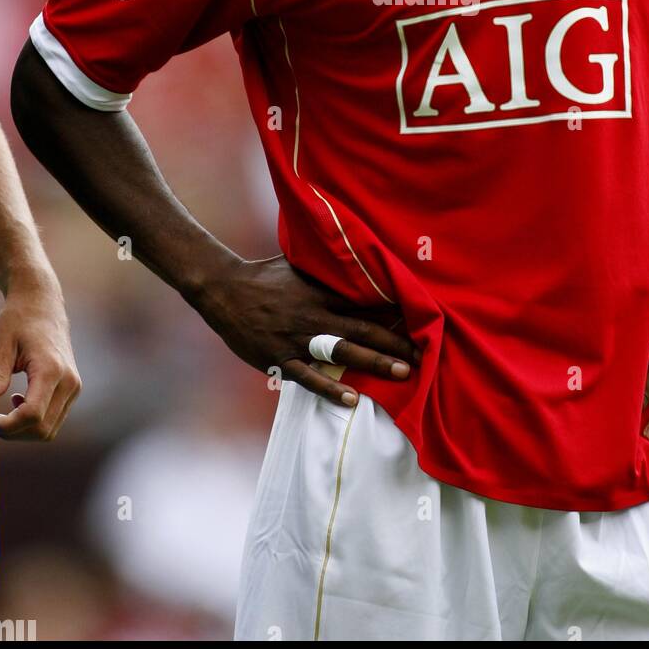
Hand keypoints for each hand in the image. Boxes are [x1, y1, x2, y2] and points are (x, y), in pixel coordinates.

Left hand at [0, 271, 81, 440]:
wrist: (42, 303)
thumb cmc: (19, 320)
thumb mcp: (2, 345)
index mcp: (51, 369)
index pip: (32, 415)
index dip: (7, 427)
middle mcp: (69, 381)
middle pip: (43, 429)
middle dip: (14, 433)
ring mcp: (74, 386)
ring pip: (50, 430)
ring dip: (24, 431)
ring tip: (3, 413)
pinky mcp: (73, 388)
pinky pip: (54, 419)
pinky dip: (35, 422)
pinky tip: (19, 402)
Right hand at [183, 253, 419, 407]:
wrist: (224, 290)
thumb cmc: (264, 275)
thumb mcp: (298, 261)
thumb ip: (325, 263)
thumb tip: (351, 249)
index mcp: (322, 292)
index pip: (366, 304)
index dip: (395, 314)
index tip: (421, 322)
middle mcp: (315, 315)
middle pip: (364, 330)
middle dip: (396, 343)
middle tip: (425, 355)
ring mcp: (298, 339)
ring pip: (344, 354)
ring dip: (375, 363)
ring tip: (403, 373)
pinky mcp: (280, 359)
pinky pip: (310, 377)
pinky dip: (331, 388)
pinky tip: (353, 399)